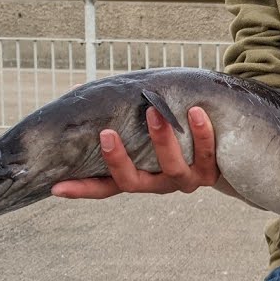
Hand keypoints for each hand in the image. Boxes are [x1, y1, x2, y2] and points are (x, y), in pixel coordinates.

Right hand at [51, 105, 219, 197]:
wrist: (222, 146)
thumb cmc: (172, 129)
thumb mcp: (141, 123)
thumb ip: (116, 111)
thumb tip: (77, 90)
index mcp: (137, 174)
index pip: (103, 186)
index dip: (80, 189)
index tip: (57, 186)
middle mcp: (157, 183)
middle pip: (132, 182)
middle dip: (117, 160)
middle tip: (106, 133)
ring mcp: (183, 180)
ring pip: (171, 168)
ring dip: (162, 140)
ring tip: (155, 111)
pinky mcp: (210, 172)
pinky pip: (205, 154)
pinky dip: (201, 133)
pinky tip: (196, 111)